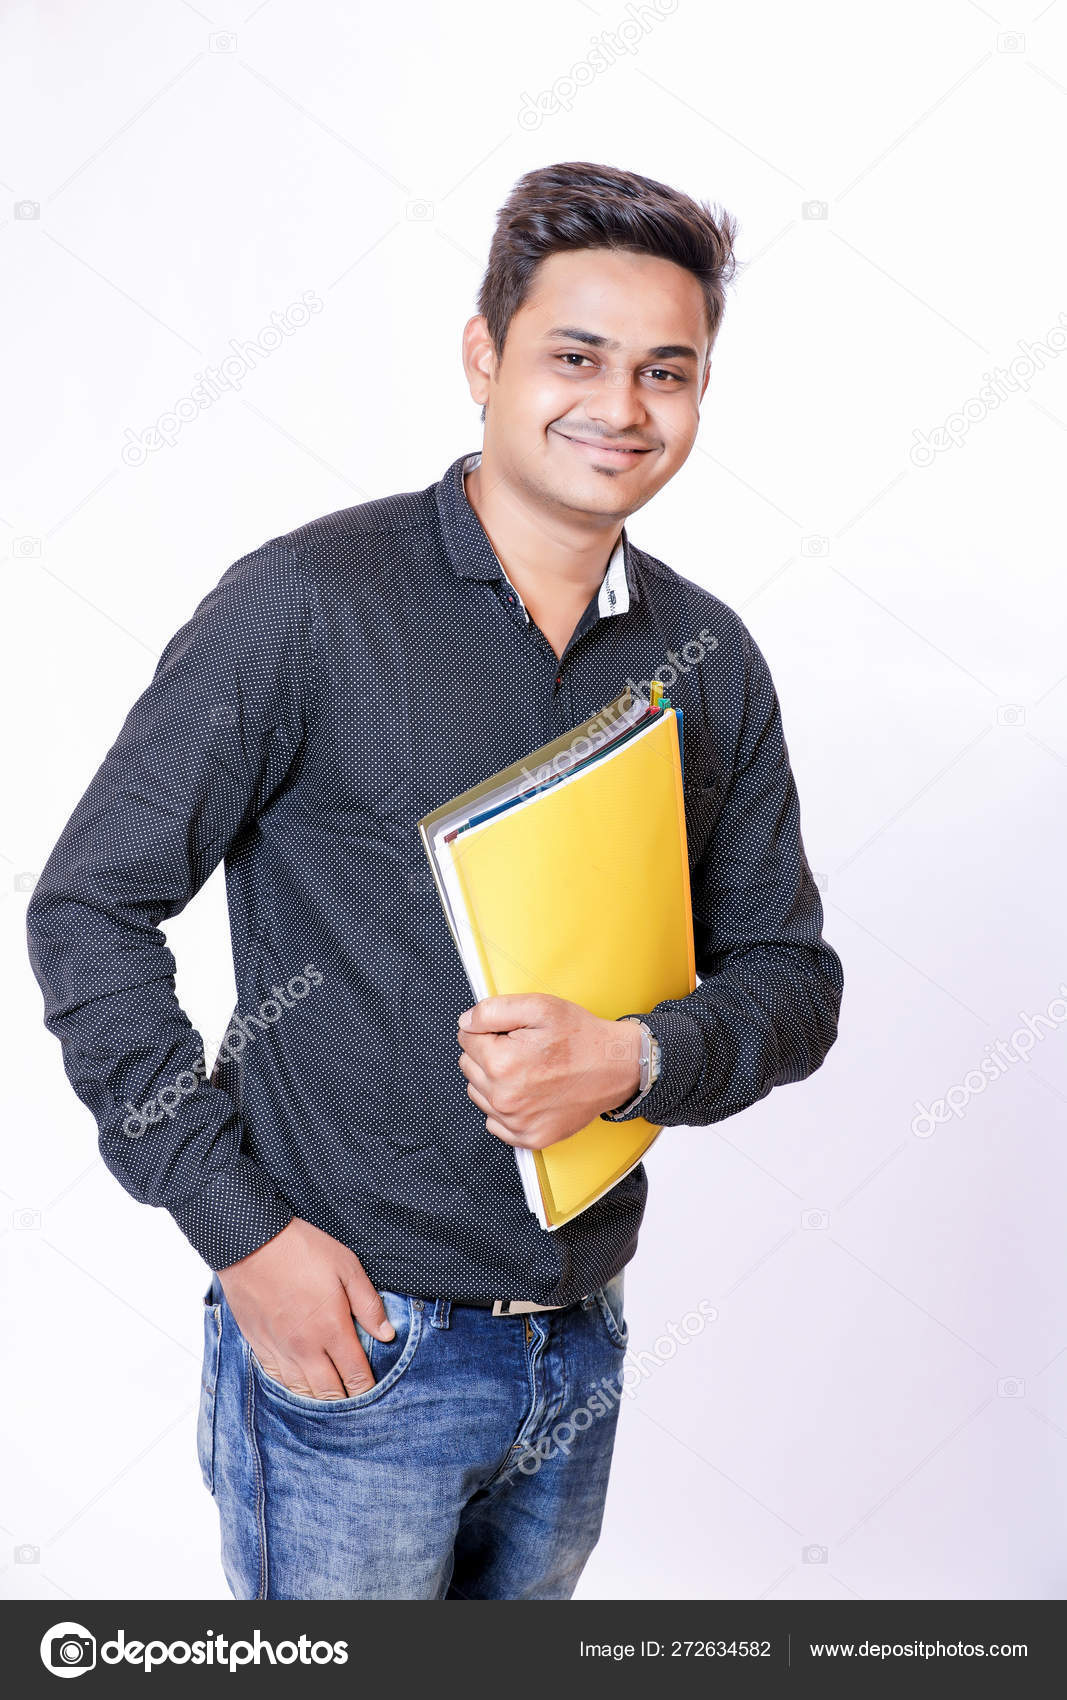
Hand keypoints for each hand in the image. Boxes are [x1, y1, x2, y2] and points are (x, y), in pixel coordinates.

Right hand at [217, 1218, 394, 1398]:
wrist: (250, 1243)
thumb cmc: (301, 1250)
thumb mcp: (346, 1267)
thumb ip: (368, 1305)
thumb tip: (387, 1334)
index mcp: (331, 1329)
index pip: (356, 1376)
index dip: (368, 1389)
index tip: (375, 1392)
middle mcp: (305, 1347)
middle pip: (329, 1393)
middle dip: (345, 1402)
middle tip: (356, 1404)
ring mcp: (280, 1350)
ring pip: (302, 1392)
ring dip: (319, 1401)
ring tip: (331, 1402)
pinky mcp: (259, 1345)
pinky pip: (277, 1381)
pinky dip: (292, 1389)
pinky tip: (300, 1388)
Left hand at [456, 993, 641, 1149]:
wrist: (616, 1068)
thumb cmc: (580, 1037)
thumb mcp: (539, 1006)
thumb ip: (492, 1010)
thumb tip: (466, 1023)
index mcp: (502, 1062)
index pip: (466, 1038)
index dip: (488, 1028)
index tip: (511, 1031)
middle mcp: (505, 1097)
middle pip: (468, 1066)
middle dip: (488, 1053)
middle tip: (522, 1048)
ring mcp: (516, 1122)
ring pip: (478, 1094)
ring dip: (493, 1080)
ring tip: (527, 1070)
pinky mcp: (529, 1138)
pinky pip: (494, 1122)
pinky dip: (505, 1108)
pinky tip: (528, 1093)